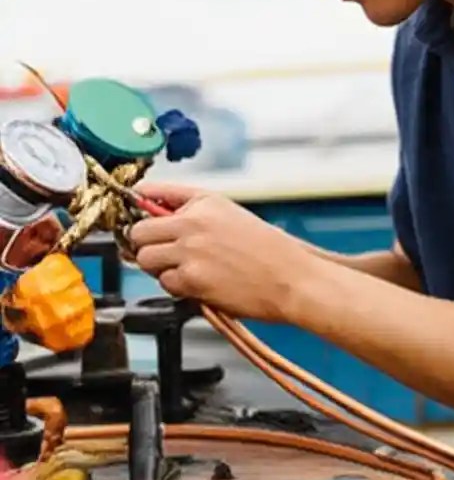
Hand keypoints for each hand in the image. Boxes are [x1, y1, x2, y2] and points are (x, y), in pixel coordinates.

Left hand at [127, 182, 314, 321]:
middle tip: (165, 254)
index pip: (151, 192)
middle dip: (147, 245)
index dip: (137, 205)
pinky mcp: (190, 278)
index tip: (133, 213)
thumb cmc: (273, 253)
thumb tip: (159, 219)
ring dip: (160, 268)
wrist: (294, 280)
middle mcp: (193, 221)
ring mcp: (189, 250)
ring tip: (188, 271)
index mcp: (206, 201)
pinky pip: (164, 282)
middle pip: (138, 231)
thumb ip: (197, 214)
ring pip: (145, 259)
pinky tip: (201, 284)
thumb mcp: (235, 217)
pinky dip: (178, 287)